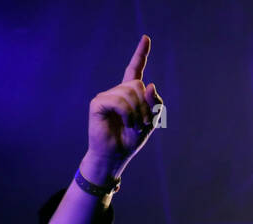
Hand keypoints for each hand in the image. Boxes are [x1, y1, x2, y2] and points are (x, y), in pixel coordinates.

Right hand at [81, 35, 162, 183]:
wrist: (115, 155)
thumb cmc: (131, 139)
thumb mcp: (151, 122)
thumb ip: (155, 104)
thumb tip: (151, 84)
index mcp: (130, 93)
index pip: (135, 69)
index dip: (141, 54)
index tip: (146, 38)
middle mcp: (117, 91)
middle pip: (138, 84)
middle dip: (145, 105)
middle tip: (143, 122)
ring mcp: (106, 95)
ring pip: (129, 92)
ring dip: (137, 112)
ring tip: (133, 125)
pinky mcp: (98, 102)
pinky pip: (118, 101)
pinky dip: (126, 114)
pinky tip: (125, 123)